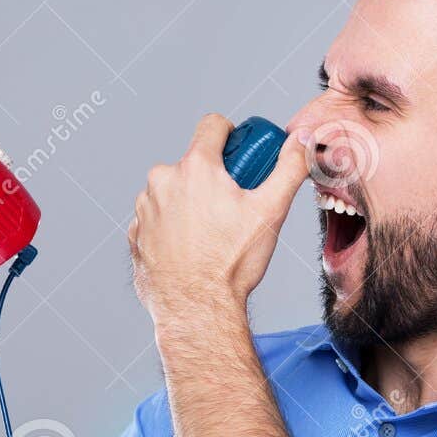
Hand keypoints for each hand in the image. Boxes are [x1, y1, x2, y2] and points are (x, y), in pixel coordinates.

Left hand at [127, 113, 309, 323]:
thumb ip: (289, 168)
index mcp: (195, 167)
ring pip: (173, 191)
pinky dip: (172, 227)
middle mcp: (162, 180)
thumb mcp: (271, 211)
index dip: (232, 137)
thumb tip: (300, 142)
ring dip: (190, 203)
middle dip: (212, 179)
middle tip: (232, 210)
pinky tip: (190, 250)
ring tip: (210, 235)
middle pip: (193, 163)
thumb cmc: (231, 264)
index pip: (212, 126)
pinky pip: (157, 218)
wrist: (197, 310)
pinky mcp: (135, 234)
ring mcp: (144, 208)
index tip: (240, 160)